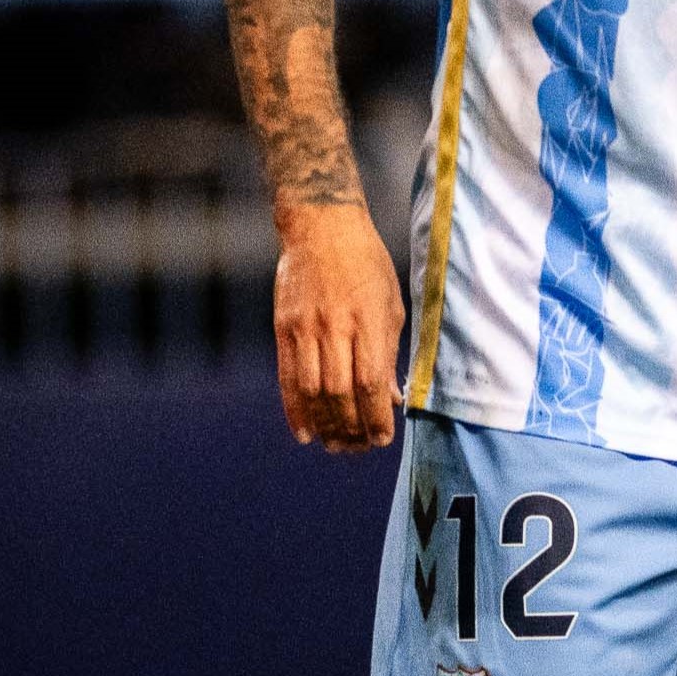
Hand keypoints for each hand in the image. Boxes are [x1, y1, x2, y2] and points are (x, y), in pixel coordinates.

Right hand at [272, 202, 403, 450]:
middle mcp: (336, 327)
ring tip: (334, 445)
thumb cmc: (367, 265)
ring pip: (312, 390)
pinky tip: (304, 431)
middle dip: (350, 427)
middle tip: (357, 449)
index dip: (375, 416)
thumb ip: (389, 354)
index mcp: (369, 321)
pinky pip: (287, 376)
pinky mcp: (283, 327)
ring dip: (323, 424)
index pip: (371, 381)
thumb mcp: (391, 305)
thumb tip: (393, 399)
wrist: (321, 227)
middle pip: (340, 392)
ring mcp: (306, 328)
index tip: (381, 439)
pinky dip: (294, 409)